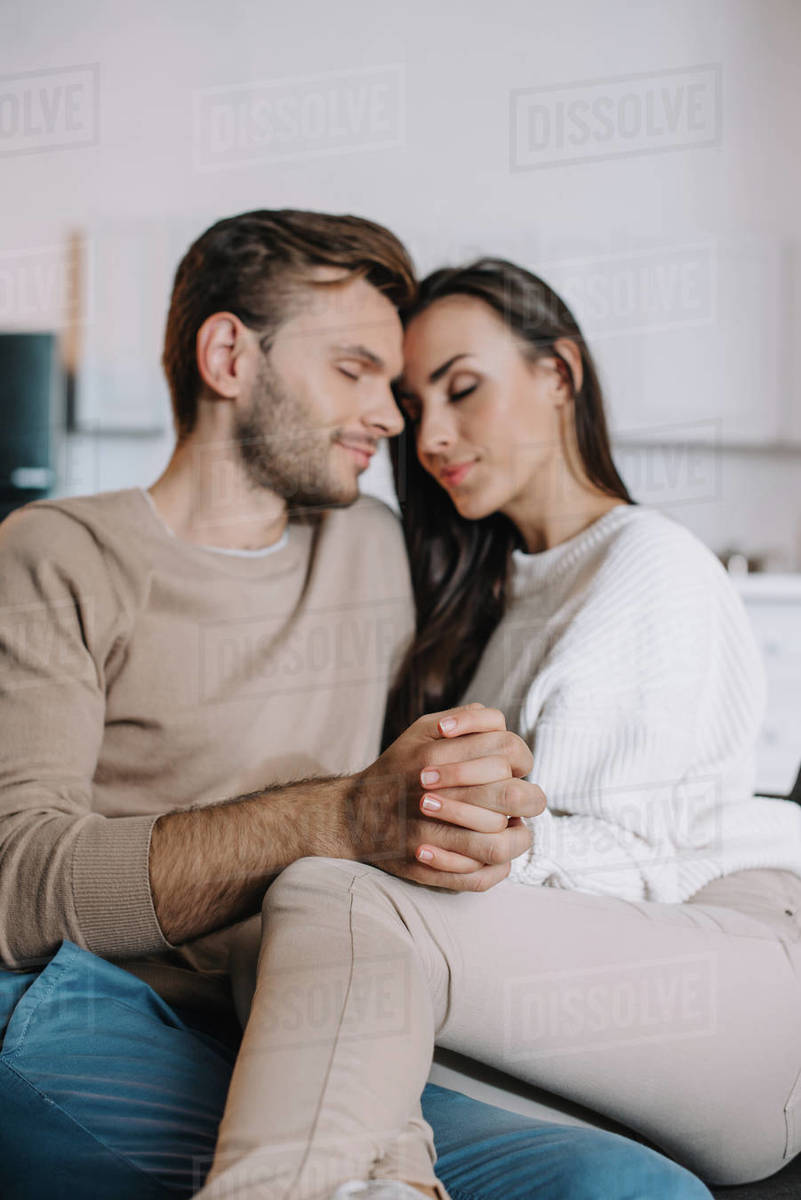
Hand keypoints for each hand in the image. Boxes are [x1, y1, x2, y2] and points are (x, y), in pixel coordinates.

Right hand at [346, 703, 545, 891]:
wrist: (353, 815)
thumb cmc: (395, 770)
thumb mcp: (421, 730)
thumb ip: (464, 720)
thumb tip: (500, 722)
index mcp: (438, 756)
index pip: (507, 751)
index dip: (520, 763)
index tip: (514, 772)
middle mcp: (435, 794)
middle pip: (511, 796)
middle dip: (525, 799)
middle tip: (524, 803)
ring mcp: (431, 835)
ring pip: (498, 843)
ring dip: (516, 838)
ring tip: (515, 831)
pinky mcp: (427, 868)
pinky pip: (478, 876)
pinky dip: (496, 868)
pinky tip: (496, 856)